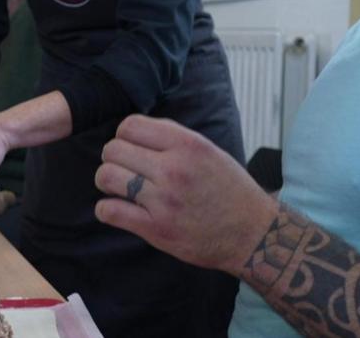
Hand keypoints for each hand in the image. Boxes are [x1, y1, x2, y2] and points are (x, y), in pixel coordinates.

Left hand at [94, 114, 276, 274]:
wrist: (252, 233)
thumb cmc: (229, 190)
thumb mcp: (208, 151)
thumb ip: (173, 139)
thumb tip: (134, 131)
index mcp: (187, 144)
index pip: (131, 125)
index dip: (124, 135)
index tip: (131, 147)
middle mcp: (173, 169)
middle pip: (114, 149)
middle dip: (113, 157)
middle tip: (123, 168)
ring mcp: (163, 200)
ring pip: (107, 177)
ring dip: (107, 180)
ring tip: (117, 187)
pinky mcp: (156, 229)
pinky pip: (110, 211)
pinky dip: (107, 209)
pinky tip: (118, 209)